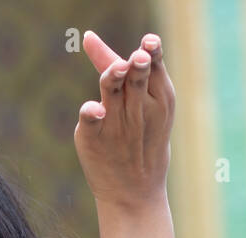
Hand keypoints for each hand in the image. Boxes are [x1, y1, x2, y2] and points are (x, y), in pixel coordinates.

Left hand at [74, 31, 175, 210]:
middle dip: (138, 66)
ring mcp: (116, 124)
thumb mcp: (141, 105)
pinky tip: (92, 110)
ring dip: (113, 78)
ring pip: (112, 92)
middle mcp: (138, 109)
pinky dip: (91, 113)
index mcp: (159, 99)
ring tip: (116, 69)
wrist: (135, 192)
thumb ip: (112, 68)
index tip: (149, 43)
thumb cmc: (139, 139)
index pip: (154, 67)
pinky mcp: (94, 137)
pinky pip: (91, 120)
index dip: (152, 52)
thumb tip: (87, 36)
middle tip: (137, 58)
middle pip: (136, 78)